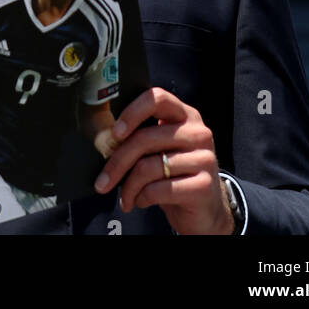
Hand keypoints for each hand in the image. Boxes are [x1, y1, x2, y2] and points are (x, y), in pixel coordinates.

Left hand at [93, 87, 234, 235]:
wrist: (205, 210)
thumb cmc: (175, 175)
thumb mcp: (160, 150)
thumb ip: (142, 137)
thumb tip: (104, 140)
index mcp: (184, 115)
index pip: (156, 98)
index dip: (132, 113)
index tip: (114, 133)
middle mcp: (197, 132)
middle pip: (145, 138)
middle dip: (117, 162)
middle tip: (102, 182)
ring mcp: (204, 159)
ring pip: (148, 167)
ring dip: (128, 187)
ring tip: (125, 197)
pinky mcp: (204, 186)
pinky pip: (159, 189)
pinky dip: (142, 198)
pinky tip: (141, 201)